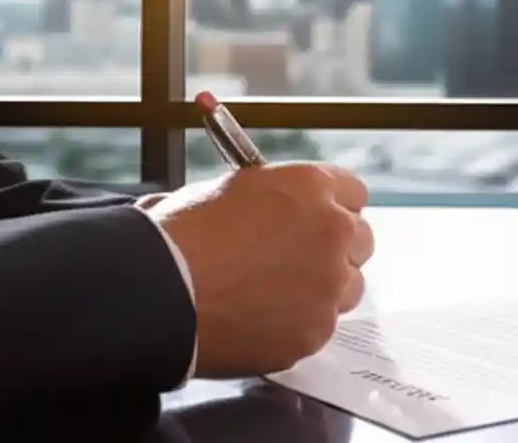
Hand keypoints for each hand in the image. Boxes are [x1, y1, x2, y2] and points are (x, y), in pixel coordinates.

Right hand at [143, 162, 373, 377]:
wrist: (158, 292)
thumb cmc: (177, 236)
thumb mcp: (221, 191)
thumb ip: (261, 197)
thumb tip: (255, 203)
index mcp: (310, 187)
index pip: (352, 193)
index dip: (333, 207)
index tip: (319, 219)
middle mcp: (331, 231)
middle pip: (360, 240)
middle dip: (336, 248)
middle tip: (299, 259)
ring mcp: (328, 284)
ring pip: (349, 286)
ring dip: (323, 289)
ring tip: (276, 294)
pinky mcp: (316, 330)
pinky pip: (320, 325)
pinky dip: (298, 325)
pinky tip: (262, 320)